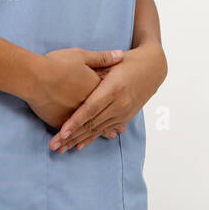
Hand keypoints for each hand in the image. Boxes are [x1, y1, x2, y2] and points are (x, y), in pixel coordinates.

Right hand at [25, 47, 123, 130]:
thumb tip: (120, 55)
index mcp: (95, 88)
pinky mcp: (60, 122)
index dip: (116, 106)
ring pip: (88, 128)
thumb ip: (101, 58)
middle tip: (117, 132)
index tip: (122, 115)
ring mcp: (74, 115)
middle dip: (109, 126)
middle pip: (101, 117)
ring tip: (106, 137)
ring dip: (96, 134)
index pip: (108, 98)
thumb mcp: (81, 55)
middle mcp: (87, 105)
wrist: (34, 77)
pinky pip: (71, 132)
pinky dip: (76, 137)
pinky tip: (79, 142)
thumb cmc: (56, 64)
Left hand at [50, 42, 166, 153]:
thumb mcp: (113, 61)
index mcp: (113, 88)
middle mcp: (120, 104)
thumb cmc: (130, 61)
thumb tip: (74, 72)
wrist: (154, 68)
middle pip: (91, 124)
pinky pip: (105, 130)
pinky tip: (79, 146)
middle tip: (54, 146)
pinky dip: (91, 138)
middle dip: (71, 136)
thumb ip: (95, 68)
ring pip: (97, 130)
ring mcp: (123, 113)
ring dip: (78, 140)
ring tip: (61, 148)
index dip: (75, 121)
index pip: (91, 108)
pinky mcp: (125, 117)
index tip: (62, 132)